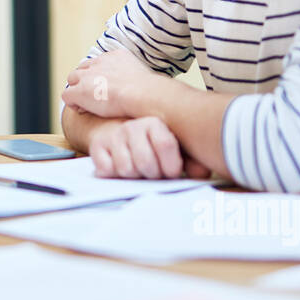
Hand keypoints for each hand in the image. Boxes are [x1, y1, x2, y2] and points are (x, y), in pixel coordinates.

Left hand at [64, 49, 161, 119]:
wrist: (142, 94)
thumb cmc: (150, 92)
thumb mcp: (145, 77)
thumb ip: (138, 79)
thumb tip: (145, 90)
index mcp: (116, 56)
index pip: (99, 62)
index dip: (99, 76)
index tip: (105, 87)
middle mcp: (100, 62)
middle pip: (83, 68)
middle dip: (86, 81)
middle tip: (94, 96)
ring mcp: (88, 76)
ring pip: (73, 79)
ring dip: (78, 90)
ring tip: (88, 105)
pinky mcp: (79, 90)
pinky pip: (67, 96)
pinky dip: (73, 103)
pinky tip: (84, 111)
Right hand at [89, 116, 211, 179]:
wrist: (113, 131)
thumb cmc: (148, 145)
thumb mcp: (171, 148)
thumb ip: (190, 160)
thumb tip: (202, 172)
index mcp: (154, 123)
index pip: (166, 144)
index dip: (171, 166)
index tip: (172, 173)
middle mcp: (132, 127)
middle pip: (145, 162)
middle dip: (152, 175)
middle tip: (154, 174)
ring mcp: (114, 136)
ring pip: (126, 169)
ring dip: (134, 176)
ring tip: (138, 171)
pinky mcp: (97, 146)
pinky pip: (107, 170)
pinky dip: (114, 175)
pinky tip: (120, 169)